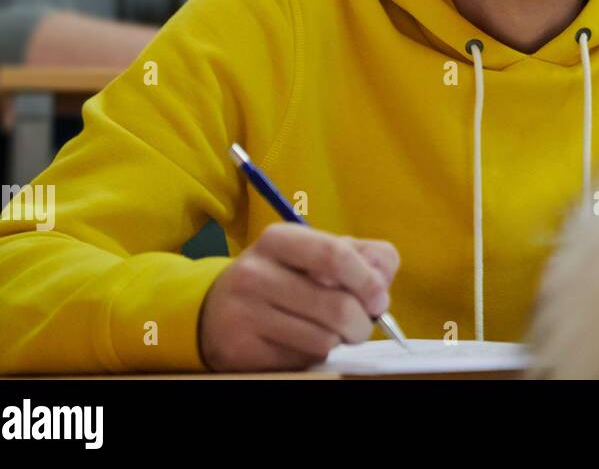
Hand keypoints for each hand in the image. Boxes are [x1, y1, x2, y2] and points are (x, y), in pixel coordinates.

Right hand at [198, 223, 399, 371]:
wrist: (215, 309)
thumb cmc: (282, 277)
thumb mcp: (313, 254)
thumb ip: (359, 255)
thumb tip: (383, 279)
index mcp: (278, 240)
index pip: (336, 255)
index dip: (368, 281)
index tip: (380, 299)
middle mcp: (255, 273)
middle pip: (337, 306)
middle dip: (362, 322)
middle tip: (361, 326)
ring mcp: (243, 313)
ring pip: (323, 338)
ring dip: (337, 340)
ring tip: (326, 330)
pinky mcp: (240, 351)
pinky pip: (302, 359)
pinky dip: (313, 354)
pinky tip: (299, 341)